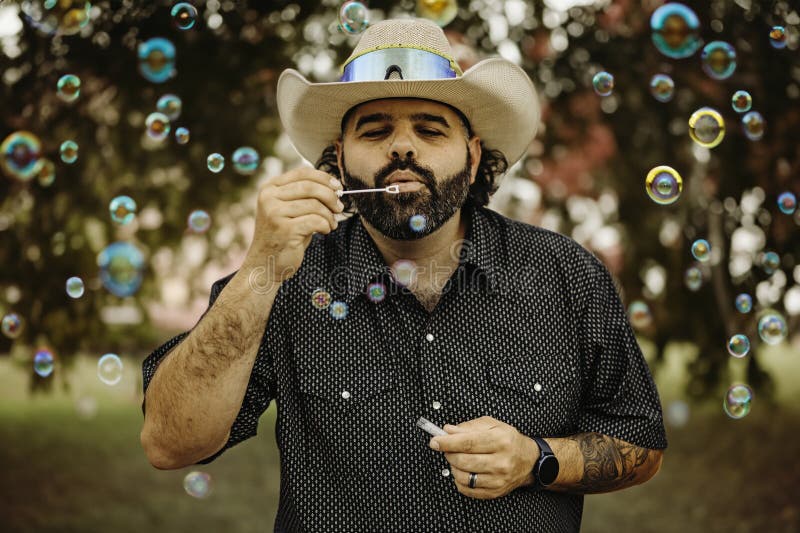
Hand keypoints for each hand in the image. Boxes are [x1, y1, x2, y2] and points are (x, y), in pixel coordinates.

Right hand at [243, 167, 343, 282]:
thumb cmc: (283, 236)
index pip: (302, 173)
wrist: (266, 264)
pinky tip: (325, 231)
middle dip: (331, 196)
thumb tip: (334, 185)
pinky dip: (326, 225)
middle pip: (310, 187)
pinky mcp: (285, 230)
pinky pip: (316, 221)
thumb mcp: (289, 210)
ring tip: (331, 224)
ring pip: (315, 205)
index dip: (324, 178)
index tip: (338, 186)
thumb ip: (304, 195)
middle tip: (339, 208)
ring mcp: (275, 213)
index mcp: (270, 188)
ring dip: (329, 215)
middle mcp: (269, 198)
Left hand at [429, 416, 538, 499]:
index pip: (467, 443)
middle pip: (463, 461)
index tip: (434, 441)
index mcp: (500, 441)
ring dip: (453, 467)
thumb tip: (447, 431)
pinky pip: (468, 490)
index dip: (447, 442)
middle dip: (449, 454)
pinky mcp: (495, 492)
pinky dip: (459, 480)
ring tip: (457, 459)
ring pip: (463, 477)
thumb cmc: (508, 440)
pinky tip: (464, 471)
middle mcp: (501, 462)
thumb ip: (468, 427)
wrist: (529, 460)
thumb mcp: (492, 425)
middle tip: (447, 448)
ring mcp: (499, 479)